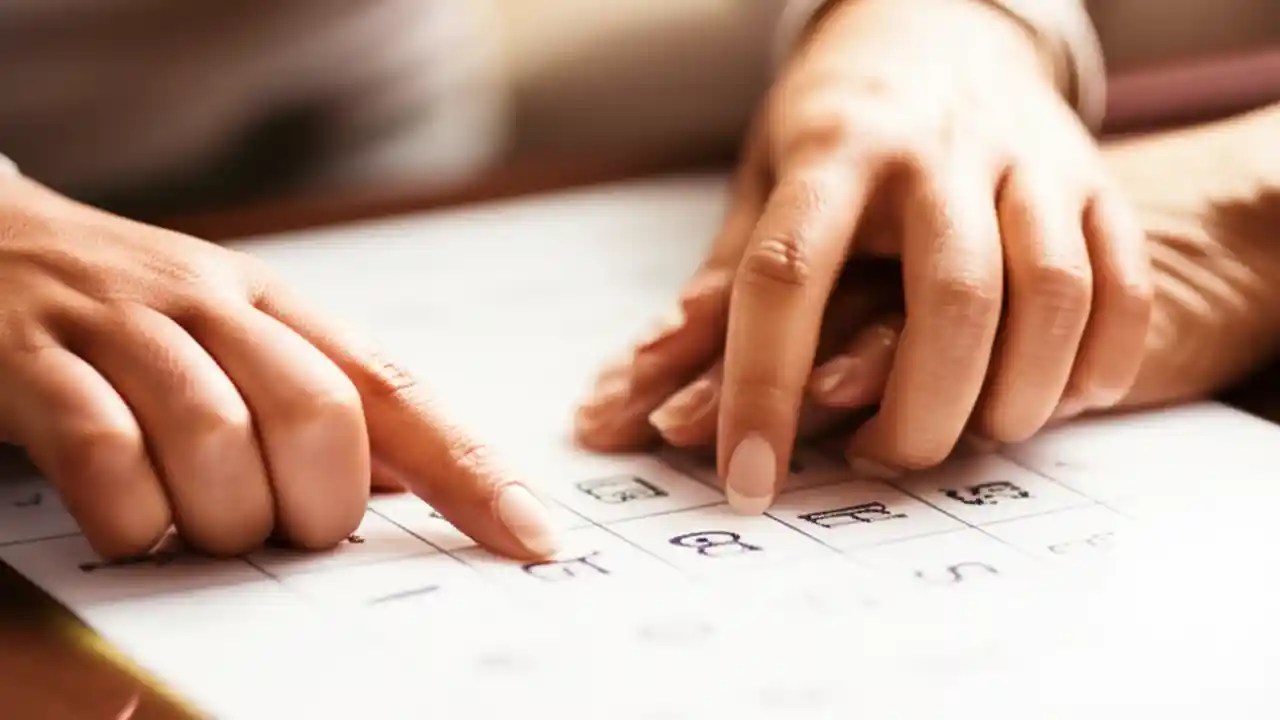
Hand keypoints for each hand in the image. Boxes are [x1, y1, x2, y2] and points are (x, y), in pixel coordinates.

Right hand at [0, 175, 558, 560]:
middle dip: (318, 505)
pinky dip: (131, 515)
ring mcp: (125, 330)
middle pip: (319, 416)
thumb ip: (320, 401)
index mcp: (282, 309)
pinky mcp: (35, 363)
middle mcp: (217, 307)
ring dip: (223, 517)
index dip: (472, 470)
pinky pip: (106, 452)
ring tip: (199, 525)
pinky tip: (131, 522)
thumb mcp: (235, 337)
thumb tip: (412, 482)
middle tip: (287, 528)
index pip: (398, 391)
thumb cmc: (133, 315)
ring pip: (218, 435)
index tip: (532, 538)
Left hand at [628, 104, 1279, 450]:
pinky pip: (1121, 285)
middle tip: (881, 464)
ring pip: (1052, 295)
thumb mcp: (764, 177)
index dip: (760, 388)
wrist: (936, 20)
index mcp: (831, 150)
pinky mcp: (1093, 177)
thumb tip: (643, 377)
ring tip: (972, 437)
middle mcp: (936, 149)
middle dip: (920, 415)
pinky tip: (1054, 403)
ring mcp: (1027, 158)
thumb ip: (726, 277)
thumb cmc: (835, 119)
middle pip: (952, 298)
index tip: (749, 481)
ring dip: (1015, 398)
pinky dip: (1097, 365)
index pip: (788, 275)